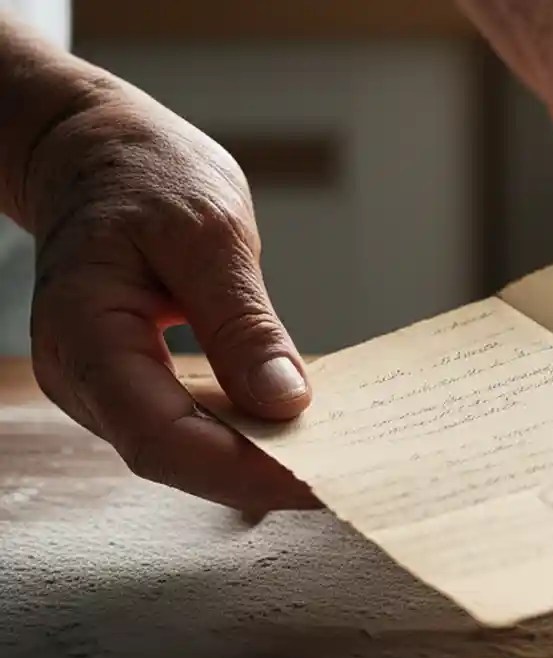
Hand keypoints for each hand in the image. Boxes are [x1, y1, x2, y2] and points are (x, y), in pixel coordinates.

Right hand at [22, 80, 317, 511]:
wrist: (95, 154)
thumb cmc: (144, 176)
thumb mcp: (207, 235)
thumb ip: (242, 322)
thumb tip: (285, 402)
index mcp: (84, 334)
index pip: (161, 438)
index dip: (240, 473)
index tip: (318, 483)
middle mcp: (82, 376)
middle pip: (173, 457)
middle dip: (258, 477)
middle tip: (347, 483)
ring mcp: (103, 386)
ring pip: (182, 450)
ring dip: (255, 461)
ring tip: (335, 462)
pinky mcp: (133, 382)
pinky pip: (189, 424)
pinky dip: (244, 432)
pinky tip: (298, 431)